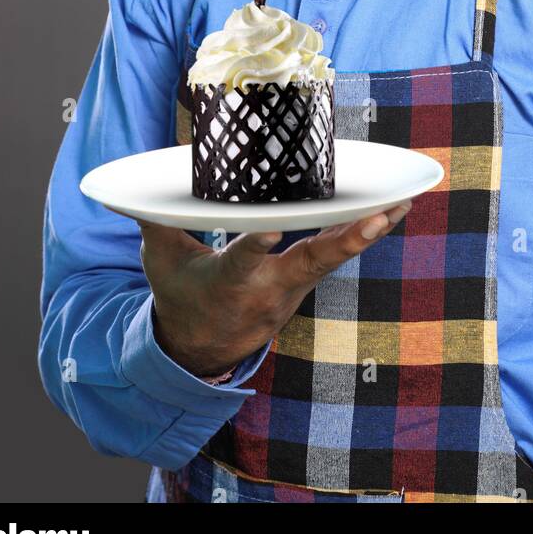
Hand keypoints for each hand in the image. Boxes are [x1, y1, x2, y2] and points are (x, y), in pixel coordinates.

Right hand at [135, 202, 412, 377]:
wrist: (202, 348)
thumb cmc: (180, 295)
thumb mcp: (161, 263)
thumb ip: (154, 222)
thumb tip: (130, 185)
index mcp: (228, 283)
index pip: (241, 261)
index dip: (256, 247)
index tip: (273, 230)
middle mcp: (269, 288)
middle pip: (311, 264)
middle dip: (346, 243)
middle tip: (378, 218)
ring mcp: (294, 288)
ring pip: (334, 258)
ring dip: (370, 232)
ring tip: (403, 202)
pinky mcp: (307, 282)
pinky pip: (340, 255)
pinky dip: (367, 232)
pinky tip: (395, 207)